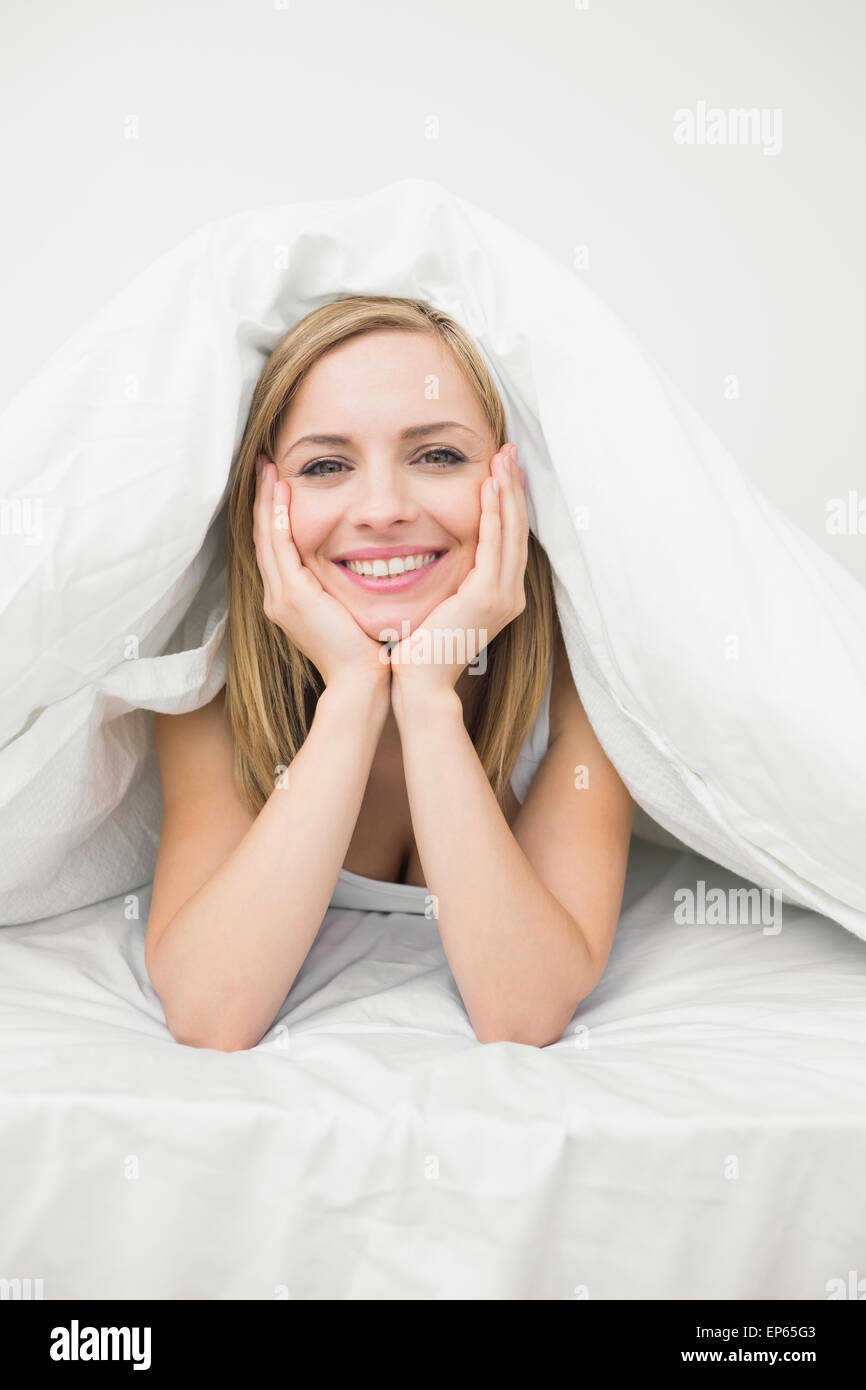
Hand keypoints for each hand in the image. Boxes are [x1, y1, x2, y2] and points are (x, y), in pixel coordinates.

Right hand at [253, 456, 389, 692]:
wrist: (360, 680)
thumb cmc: (364, 648)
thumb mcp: (347, 609)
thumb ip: (341, 586)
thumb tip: (360, 562)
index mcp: (288, 599)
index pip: (276, 547)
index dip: (274, 513)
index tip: (278, 482)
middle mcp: (277, 596)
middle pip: (263, 537)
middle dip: (264, 500)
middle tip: (265, 465)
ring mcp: (281, 596)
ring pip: (266, 537)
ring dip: (268, 501)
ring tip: (269, 469)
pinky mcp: (293, 596)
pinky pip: (280, 547)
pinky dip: (279, 518)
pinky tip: (282, 492)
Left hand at [388, 443, 528, 693]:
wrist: (420, 682)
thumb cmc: (420, 648)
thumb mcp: (441, 604)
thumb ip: (450, 579)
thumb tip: (435, 551)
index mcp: (500, 595)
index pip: (509, 538)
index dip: (509, 501)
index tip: (503, 469)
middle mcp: (509, 594)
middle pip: (518, 529)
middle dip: (514, 487)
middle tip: (509, 451)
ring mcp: (502, 596)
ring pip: (511, 532)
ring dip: (508, 492)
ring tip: (504, 459)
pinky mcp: (488, 597)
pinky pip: (494, 546)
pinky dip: (494, 515)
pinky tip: (490, 489)